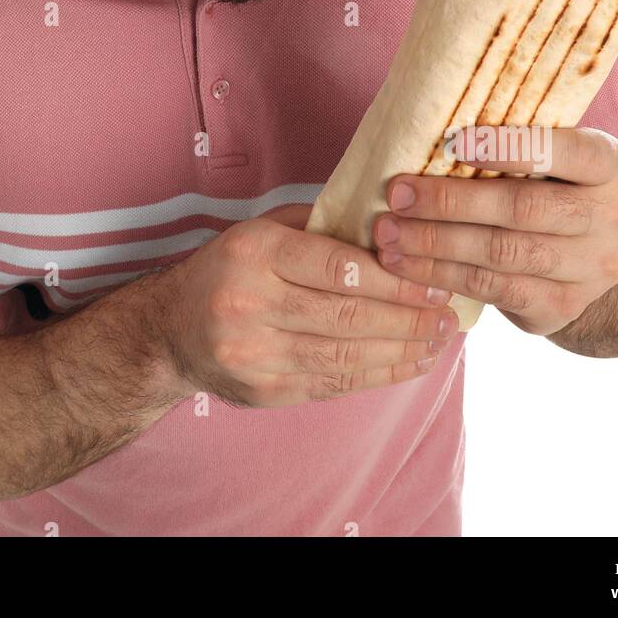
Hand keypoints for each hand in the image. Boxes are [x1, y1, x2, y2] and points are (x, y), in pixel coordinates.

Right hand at [152, 204, 458, 408]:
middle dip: (407, 318)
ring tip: (438, 342)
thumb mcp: (262, 229)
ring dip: (401, 352)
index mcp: (254, 254)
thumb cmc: (229, 269)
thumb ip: (318, 225)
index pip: (336, 267)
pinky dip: (378, 376)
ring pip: (345, 356)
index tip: (431, 281)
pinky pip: (334, 384)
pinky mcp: (266, 392)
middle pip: (347, 316)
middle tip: (447, 316)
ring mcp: (256, 354)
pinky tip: (408, 364)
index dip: (392, 278)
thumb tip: (388, 226)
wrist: (170, 332)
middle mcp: (251, 305)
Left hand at [373, 127, 617, 337]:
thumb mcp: (551, 157)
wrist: (593, 254)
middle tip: (398, 197)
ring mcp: (593, 270)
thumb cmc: (551, 186)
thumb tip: (427, 134)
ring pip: (504, 254)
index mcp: (608, 164)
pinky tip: (408, 268)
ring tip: (390, 236)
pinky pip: (496, 291)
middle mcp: (612, 218)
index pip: (564, 150)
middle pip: (523, 209)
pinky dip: (445, 277)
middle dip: (451, 203)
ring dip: (437, 245)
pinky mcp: (564, 307)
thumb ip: (511, 145)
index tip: (452, 144)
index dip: (509, 148)